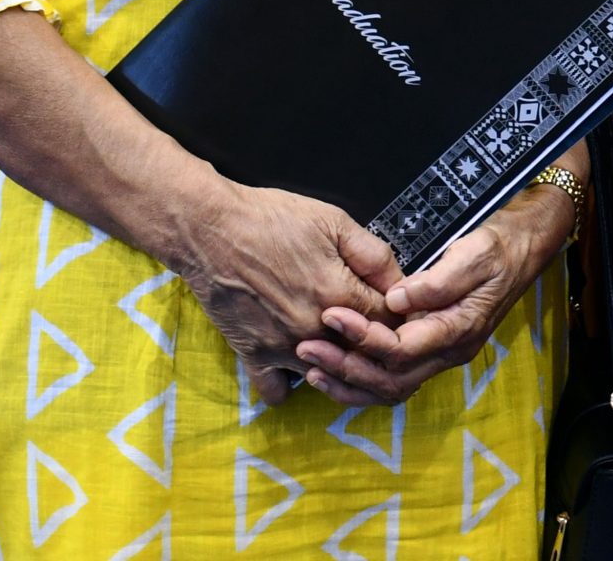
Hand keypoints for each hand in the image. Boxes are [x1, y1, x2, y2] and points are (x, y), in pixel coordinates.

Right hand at [175, 184, 403, 404]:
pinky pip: (277, 391)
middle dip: (374, 341)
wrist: (211, 229)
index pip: (391, 322)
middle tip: (369, 322)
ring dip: (338, 361)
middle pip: (364, 352)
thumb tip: (402, 284)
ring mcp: (283, 347)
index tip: (394, 306)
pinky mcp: (253, 356)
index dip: (398, 314)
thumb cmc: (273, 219)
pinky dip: (290, 383)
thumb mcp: (335, 222)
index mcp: (340, 294)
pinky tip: (298, 361)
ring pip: (328, 374)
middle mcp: (314, 330)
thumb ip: (375, 256)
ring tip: (337, 337)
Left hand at [292, 185, 571, 406]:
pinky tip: (331, 368)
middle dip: (346, 367)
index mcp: (459, 329)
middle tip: (307, 347)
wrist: (522, 248)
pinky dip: (358, 379)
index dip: (365, 337)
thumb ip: (437, 281)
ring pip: (388, 388)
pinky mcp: (429, 349)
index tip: (332, 315)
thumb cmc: (498, 247)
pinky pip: (390, 378)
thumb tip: (397, 299)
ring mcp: (440, 355)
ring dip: (347, 380)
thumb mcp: (474, 253)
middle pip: (391, 380)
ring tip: (310, 364)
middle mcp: (449, 351)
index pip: (403, 349)